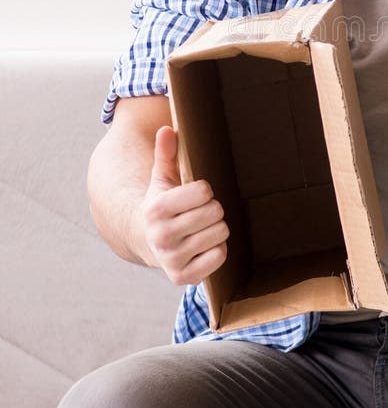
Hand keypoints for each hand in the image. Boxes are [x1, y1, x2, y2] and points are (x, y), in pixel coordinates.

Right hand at [140, 126, 228, 284]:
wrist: (148, 241)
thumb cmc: (163, 205)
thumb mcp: (161, 178)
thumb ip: (165, 153)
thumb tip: (167, 129)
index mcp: (156, 208)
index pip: (203, 191)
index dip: (204, 190)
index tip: (195, 194)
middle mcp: (160, 236)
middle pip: (215, 212)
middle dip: (213, 208)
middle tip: (201, 212)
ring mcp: (171, 259)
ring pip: (220, 233)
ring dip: (216, 227)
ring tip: (202, 227)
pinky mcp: (183, 278)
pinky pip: (219, 257)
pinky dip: (217, 250)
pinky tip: (204, 245)